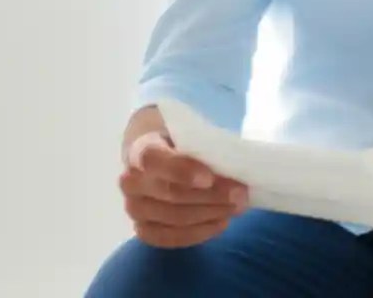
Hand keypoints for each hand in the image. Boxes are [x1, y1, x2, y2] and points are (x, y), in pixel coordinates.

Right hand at [120, 130, 249, 248]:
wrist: (155, 159)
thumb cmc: (179, 143)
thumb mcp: (189, 134)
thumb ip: (205, 147)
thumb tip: (235, 166)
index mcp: (140, 149)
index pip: (155, 160)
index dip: (182, 170)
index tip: (209, 178)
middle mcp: (131, 181)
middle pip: (172, 194)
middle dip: (212, 196)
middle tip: (241, 194)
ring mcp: (135, 208)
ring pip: (175, 218)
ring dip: (211, 214)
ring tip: (236, 207)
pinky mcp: (144, 230)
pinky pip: (172, 238)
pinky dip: (200, 232)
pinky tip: (220, 222)